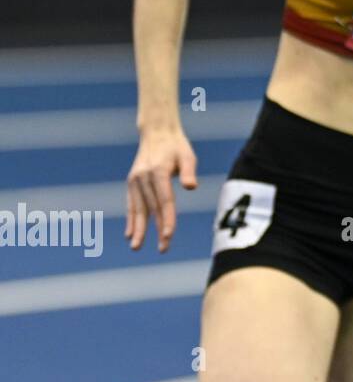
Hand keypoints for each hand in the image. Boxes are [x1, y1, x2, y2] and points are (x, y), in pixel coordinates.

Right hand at [126, 126, 198, 251]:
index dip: (167, 219)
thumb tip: (192, 187)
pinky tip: (130, 234)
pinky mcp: (132, 183)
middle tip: (163, 248)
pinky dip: (131, 219)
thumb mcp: (187, 155)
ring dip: (138, 229)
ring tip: (137, 247)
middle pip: (152, 208)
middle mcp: (143, 178)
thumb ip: (189, 171)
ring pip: (138, 209)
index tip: (168, 235)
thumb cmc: (177, 146)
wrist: (157, 133)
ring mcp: (135, 181)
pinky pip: (131, 204)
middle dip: (157, 229)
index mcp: (157, 172)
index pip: (164, 201)